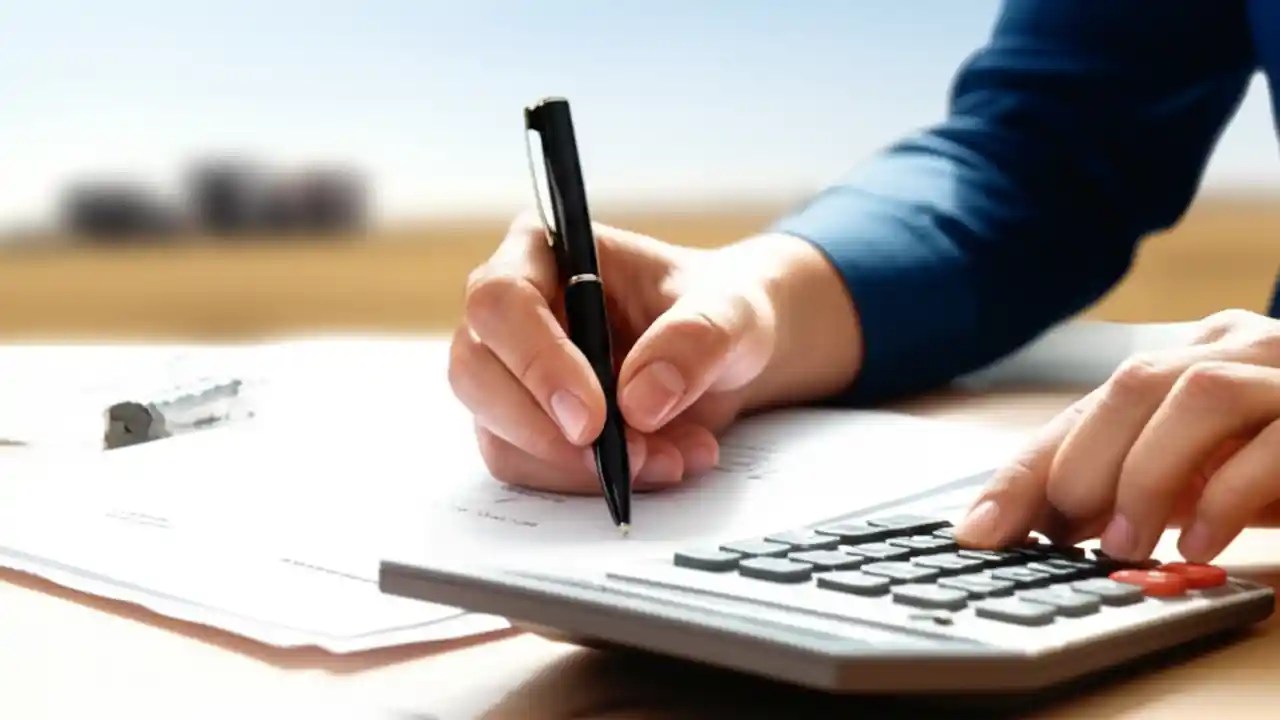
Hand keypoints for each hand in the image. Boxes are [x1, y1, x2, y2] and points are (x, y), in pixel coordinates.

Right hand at [449, 213, 859, 493]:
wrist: (730, 351)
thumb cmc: (718, 307)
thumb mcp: (732, 310)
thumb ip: (695, 340)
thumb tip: (638, 402)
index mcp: (542, 250)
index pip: (502, 303)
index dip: (537, 363)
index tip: (592, 419)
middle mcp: (510, 311)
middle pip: (475, 373)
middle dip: (547, 432)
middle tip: (628, 457)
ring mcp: (510, 373)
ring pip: (499, 435)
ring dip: (580, 467)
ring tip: (669, 457)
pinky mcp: (525, 426)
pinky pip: (531, 470)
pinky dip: (591, 482)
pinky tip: (658, 463)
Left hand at [955, 309, 1279, 562]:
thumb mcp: (1206, 468)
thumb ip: (1138, 476)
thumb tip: (1039, 519)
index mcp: (1199, 350)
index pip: (1091, 402)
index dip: (1028, 465)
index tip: (979, 528)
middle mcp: (1244, 344)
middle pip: (1137, 380)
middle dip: (1085, 463)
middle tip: (1068, 533)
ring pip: (1200, 392)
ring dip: (1148, 473)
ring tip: (1128, 544)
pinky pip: (1276, 440)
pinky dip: (1227, 495)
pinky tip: (1201, 543)